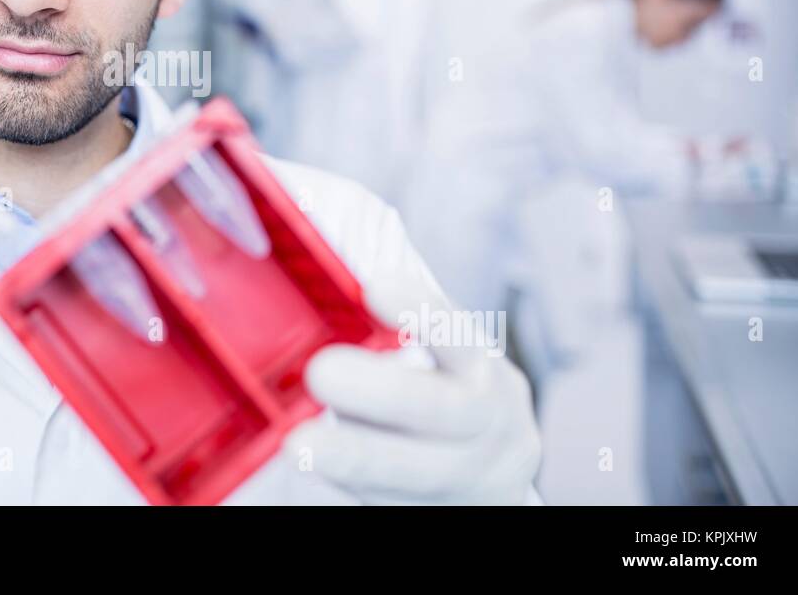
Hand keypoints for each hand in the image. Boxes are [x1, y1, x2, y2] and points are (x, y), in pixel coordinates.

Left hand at [286, 274, 540, 503]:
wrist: (494, 474)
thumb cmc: (450, 396)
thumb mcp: (448, 361)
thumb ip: (407, 336)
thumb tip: (333, 304)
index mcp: (485, 371)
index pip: (459, 335)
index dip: (420, 311)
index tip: (375, 287)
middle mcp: (490, 423)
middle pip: (442, 409)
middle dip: (379, 391)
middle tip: (320, 372)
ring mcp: (473, 477)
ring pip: (420, 471)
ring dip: (356, 455)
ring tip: (303, 442)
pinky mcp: (443, 510)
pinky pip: (396, 501)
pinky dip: (356, 484)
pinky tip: (321, 465)